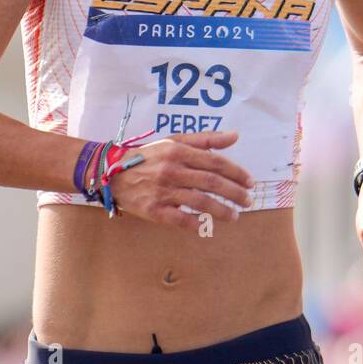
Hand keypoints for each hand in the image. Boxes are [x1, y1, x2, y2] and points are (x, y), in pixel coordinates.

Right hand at [107, 130, 254, 230]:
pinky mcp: (153, 210)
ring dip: (221, 210)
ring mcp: (162, 191)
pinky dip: (195, 224)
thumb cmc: (148, 157)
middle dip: (234, 193)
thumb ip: (205, 139)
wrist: (112, 173)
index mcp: (177, 151)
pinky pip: (179, 220)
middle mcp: (171, 170)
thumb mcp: (173, 141)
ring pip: (199, 202)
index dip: (236, 172)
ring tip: (235, 216)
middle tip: (248, 200)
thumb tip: (235, 136)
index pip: (215, 162)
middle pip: (211, 182)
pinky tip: (207, 227)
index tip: (250, 182)